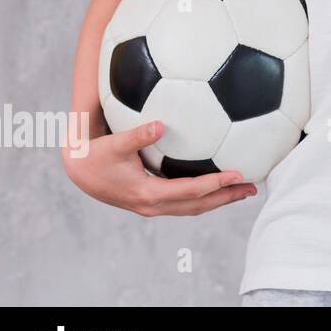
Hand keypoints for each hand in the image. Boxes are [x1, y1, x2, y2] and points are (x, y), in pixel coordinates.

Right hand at [63, 119, 257, 216]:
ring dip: (218, 199)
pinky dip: (203, 195)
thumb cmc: (95, 155)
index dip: (216, 184)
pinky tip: (217, 183)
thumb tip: (160, 124)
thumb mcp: (113, 144)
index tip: (238, 175)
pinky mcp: (151, 200)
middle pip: (197, 205)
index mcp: (147, 194)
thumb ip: (137, 135)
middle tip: (252, 189)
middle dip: (225, 198)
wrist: (78, 170)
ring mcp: (152, 205)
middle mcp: (152, 205)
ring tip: (243, 190)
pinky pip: (183, 201)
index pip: (190, 192)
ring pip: (192, 206)